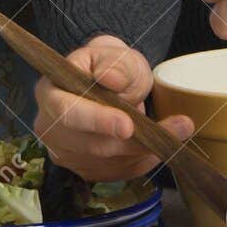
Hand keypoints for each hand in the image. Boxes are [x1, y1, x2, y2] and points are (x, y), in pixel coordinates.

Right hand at [34, 34, 193, 179]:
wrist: (111, 83)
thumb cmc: (109, 66)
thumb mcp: (116, 54)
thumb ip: (114, 63)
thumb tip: (110, 78)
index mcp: (49, 92)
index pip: (67, 112)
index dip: (97, 121)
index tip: (127, 125)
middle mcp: (50, 128)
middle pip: (90, 145)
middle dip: (132, 142)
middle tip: (169, 134)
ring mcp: (66, 153)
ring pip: (109, 162)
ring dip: (144, 150)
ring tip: (177, 130)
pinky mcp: (85, 169)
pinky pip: (118, 173)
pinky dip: (142, 160)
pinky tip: (156, 142)